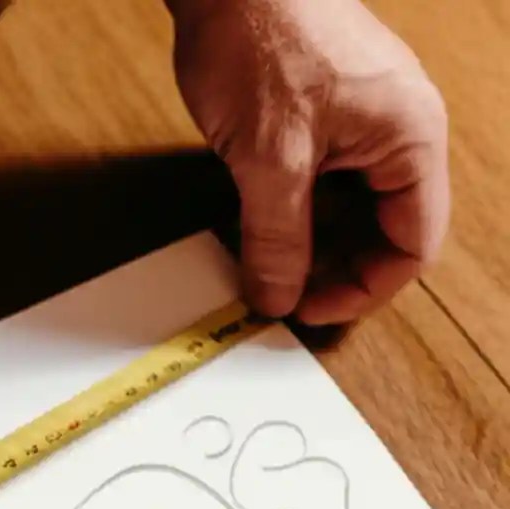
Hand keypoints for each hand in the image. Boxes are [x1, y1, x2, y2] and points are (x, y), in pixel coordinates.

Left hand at [167, 0, 448, 323]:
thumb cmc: (260, 37)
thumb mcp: (268, 157)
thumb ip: (276, 236)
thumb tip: (277, 295)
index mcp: (411, 139)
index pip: (413, 245)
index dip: (361, 289)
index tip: (308, 310)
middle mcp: (399, 128)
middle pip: (384, 227)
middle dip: (335, 267)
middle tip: (280, 292)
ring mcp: (363, 114)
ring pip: (350, 203)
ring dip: (311, 238)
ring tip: (262, 262)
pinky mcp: (325, 106)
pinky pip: (324, 174)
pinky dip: (293, 205)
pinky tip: (255, 218)